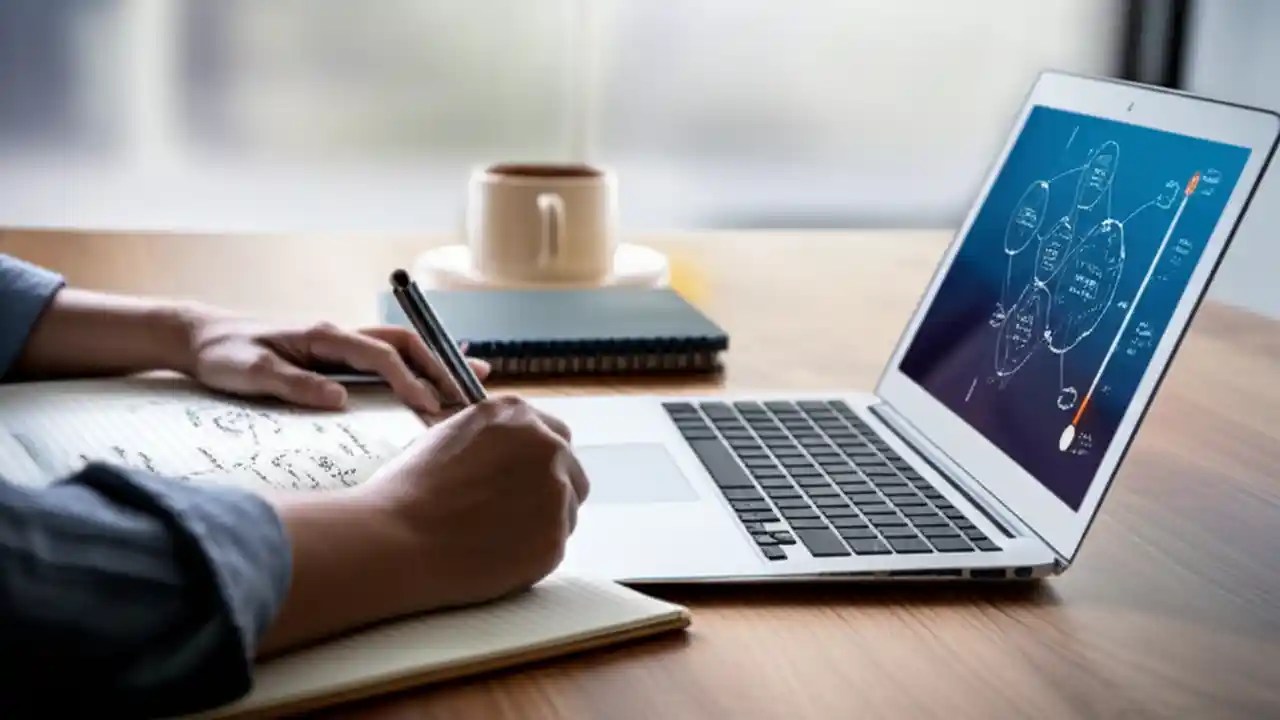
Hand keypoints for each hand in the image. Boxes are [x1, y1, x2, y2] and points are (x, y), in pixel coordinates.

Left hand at [186, 314, 489, 413]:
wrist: (201, 338)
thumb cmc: (224, 354)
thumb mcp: (252, 372)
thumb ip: (297, 385)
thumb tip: (342, 399)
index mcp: (324, 335)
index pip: (381, 355)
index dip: (409, 380)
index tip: (429, 406)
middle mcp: (339, 335)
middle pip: (405, 344)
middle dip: (441, 366)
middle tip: (472, 390)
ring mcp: (340, 344)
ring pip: (401, 348)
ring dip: (436, 363)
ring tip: (472, 379)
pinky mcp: (336, 356)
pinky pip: (386, 358)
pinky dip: (416, 365)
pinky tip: (435, 377)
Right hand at [359, 395, 588, 609]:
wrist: (397, 538)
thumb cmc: (409, 489)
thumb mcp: (449, 434)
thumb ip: (492, 435)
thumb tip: (510, 448)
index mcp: (517, 415)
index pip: (555, 435)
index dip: (539, 460)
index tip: (525, 478)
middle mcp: (545, 446)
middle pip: (571, 470)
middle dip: (550, 489)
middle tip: (514, 512)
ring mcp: (555, 491)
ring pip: (567, 509)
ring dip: (542, 521)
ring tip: (494, 535)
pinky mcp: (555, 536)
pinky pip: (555, 543)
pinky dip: (532, 551)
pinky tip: (495, 553)